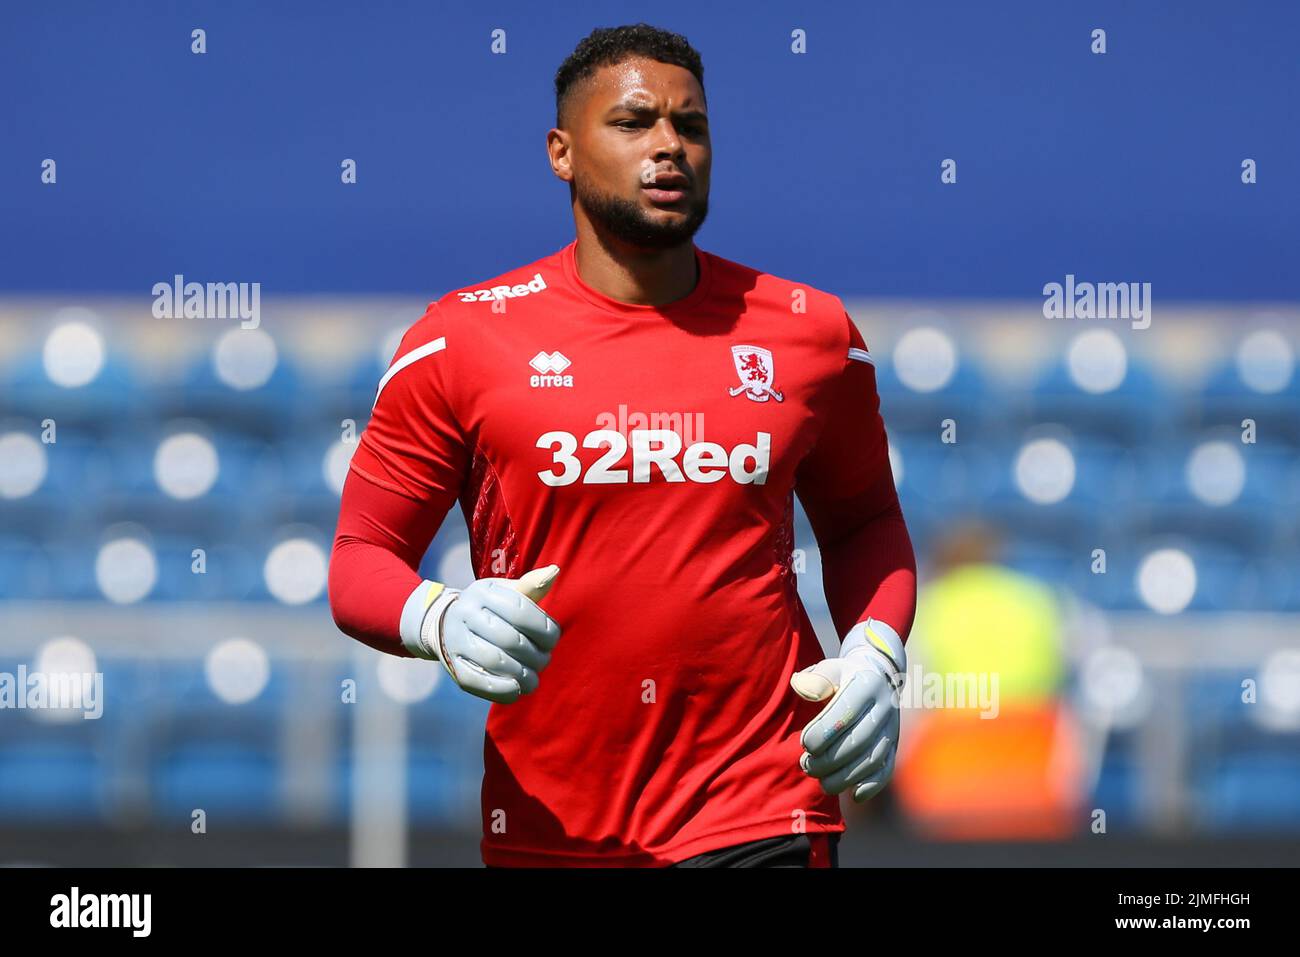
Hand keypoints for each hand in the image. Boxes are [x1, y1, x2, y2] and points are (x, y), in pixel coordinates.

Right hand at [422, 564, 561, 703]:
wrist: (446, 624)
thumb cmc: (489, 608)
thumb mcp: (506, 592)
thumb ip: (530, 587)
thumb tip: (554, 571)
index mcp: (483, 591)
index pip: (520, 611)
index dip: (543, 629)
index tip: (553, 639)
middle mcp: (466, 613)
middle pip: (510, 639)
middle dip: (535, 655)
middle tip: (544, 660)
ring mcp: (456, 640)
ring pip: (495, 661)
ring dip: (522, 674)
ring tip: (534, 678)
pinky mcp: (453, 665)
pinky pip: (477, 681)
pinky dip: (501, 689)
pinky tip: (516, 689)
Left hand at [790, 618, 905, 802]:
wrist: (878, 677)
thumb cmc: (844, 676)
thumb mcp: (830, 669)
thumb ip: (815, 679)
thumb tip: (801, 688)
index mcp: (867, 684)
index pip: (845, 712)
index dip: (823, 732)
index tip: (804, 743)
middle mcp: (884, 707)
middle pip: (858, 741)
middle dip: (829, 759)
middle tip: (806, 765)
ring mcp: (891, 729)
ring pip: (871, 760)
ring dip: (844, 776)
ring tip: (820, 779)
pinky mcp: (894, 746)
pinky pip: (886, 770)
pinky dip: (871, 786)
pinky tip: (853, 795)